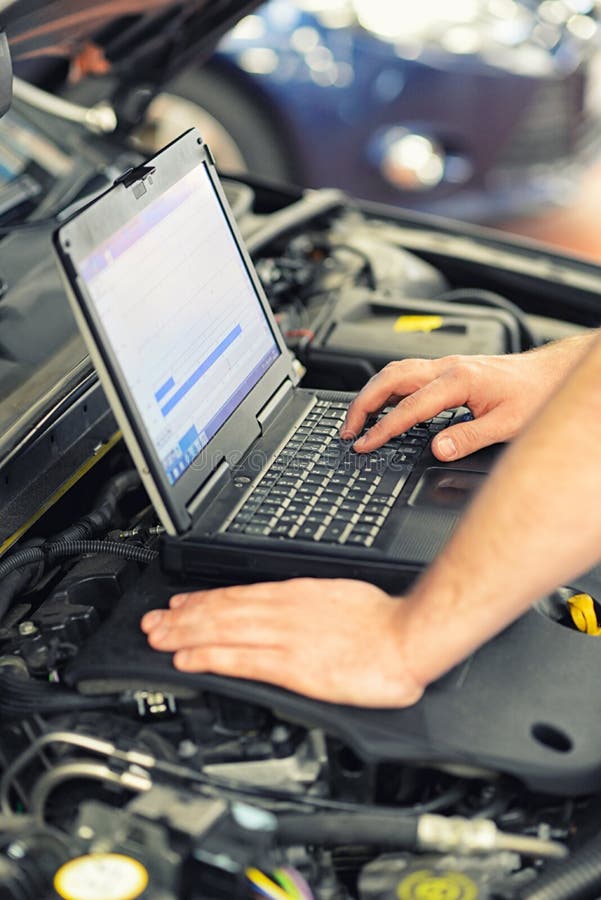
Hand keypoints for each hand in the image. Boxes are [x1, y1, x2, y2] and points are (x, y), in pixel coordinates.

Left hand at [141, 578, 424, 707]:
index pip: (239, 595)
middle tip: (153, 622)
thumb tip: (300, 612)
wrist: (407, 636)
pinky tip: (187, 661)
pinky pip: (238, 659)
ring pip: (221, 631)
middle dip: (183, 617)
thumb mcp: (341, 597)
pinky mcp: (289, 665)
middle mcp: (283, 610)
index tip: (182, 604)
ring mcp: (283, 636)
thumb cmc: (383, 621)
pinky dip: (208, 658)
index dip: (205, 600)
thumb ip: (313, 607)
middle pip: (221, 610)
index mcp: (296, 594)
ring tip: (158, 638)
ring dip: (185, 635)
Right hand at [341, 334, 594, 460]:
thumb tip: (439, 450)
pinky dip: (385, 389)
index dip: (382, 429)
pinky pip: (405, 374)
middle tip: (346, 430)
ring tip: (355, 420)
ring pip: (394, 372)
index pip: (409, 408)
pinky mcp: (446, 370)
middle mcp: (447, 368)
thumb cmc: (532, 395)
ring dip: (370, 394)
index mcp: (459, 381)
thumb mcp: (507, 424)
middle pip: (390, 379)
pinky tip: (381, 405)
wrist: (547, 374)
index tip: (364, 444)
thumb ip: (470, 438)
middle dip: (362, 404)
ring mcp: (444, 366)